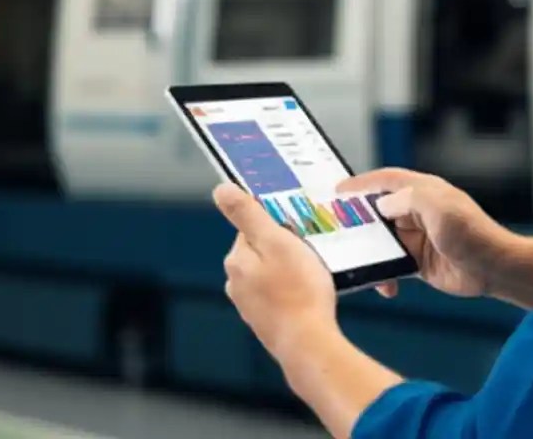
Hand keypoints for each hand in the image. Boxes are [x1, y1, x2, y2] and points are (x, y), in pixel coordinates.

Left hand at [214, 184, 338, 359]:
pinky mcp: (265, 321)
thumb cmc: (298, 291)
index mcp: (236, 260)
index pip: (252, 228)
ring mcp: (250, 305)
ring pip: (271, 274)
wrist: (308, 343)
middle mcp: (236, 283)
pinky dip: (292, 293)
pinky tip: (307, 298)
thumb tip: (221, 190)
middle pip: (262, 251)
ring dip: (290, 272)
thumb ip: (248, 215)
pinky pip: (279, 296)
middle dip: (284, 250)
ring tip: (311, 279)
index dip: (278, 227)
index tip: (298, 234)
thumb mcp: (276, 241)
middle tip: (309, 255)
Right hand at [337, 168, 511, 299]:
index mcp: (423, 191)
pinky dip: (384, 275)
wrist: (494, 268)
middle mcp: (417, 211)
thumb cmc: (472, 234)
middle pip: (378, 211)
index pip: (386, 181)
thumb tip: (382, 205)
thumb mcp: (439, 208)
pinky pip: (391, 265)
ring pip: (381, 240)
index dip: (361, 183)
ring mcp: (417, 237)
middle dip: (358, 220)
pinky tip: (386, 286)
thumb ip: (408, 200)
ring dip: (369, 251)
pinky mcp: (418, 261)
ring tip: (356, 262)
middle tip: (337, 231)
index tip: (338, 190)